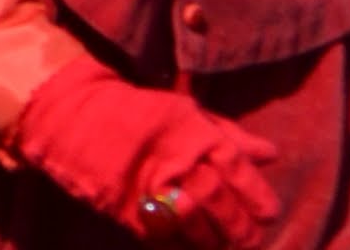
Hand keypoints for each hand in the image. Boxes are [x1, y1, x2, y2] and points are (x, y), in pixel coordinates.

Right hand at [16, 56, 278, 247]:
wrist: (79, 117)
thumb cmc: (140, 114)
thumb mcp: (187, 113)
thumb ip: (229, 136)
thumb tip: (271, 155)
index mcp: (192, 130)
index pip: (236, 167)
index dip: (257, 195)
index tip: (269, 213)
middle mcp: (176, 156)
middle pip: (219, 199)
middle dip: (241, 225)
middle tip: (251, 239)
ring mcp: (151, 184)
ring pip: (196, 224)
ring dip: (215, 241)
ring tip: (224, 246)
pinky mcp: (130, 208)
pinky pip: (166, 236)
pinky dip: (184, 246)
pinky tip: (193, 247)